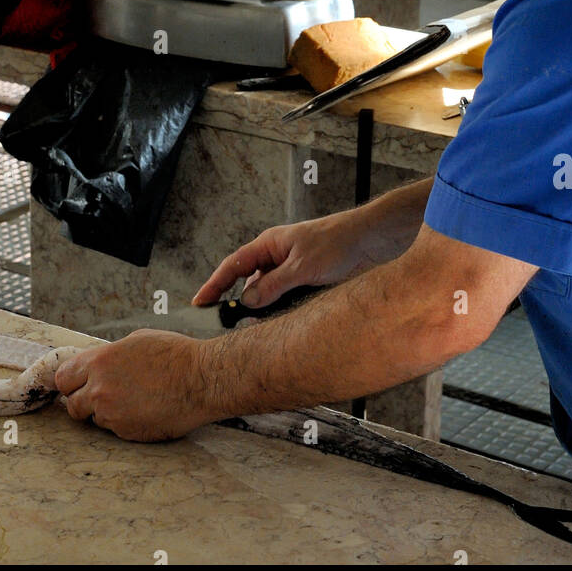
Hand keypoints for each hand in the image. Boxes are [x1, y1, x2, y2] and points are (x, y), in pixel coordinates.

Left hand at [54, 329, 211, 441]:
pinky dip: (125, 422)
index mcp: (100, 362)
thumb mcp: (137, 340)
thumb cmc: (176, 355)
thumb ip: (111, 356)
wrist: (202, 380)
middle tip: (100, 397)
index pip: (63, 378)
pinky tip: (145, 410)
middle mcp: (100, 390)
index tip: (76, 384)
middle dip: (83, 402)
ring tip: (133, 400)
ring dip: (106, 413)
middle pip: (72, 405)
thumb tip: (100, 364)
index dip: (70, 382)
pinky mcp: (127, 433)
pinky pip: (116, 430)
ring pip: (95, 419)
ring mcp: (112, 415)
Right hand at [193, 210, 375, 309]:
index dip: (214, 285)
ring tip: (253, 330)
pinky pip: (285, 300)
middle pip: (248, 284)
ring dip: (262, 311)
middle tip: (225, 326)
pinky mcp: (307, 282)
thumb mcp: (302, 266)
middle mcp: (277, 257)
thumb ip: (274, 285)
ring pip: (268, 295)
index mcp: (269, 245)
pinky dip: (280, 312)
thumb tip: (247, 302)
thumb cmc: (338, 241)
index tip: (199, 303)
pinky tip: (280, 326)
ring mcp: (292, 270)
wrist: (372, 240)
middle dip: (237, 304)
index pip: (233, 266)